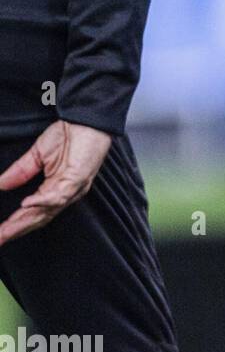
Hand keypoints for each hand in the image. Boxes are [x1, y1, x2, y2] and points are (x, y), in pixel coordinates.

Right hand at [0, 120, 111, 246]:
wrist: (88, 121)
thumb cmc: (69, 137)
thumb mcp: (38, 155)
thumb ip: (20, 172)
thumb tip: (0, 185)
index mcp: (56, 190)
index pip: (33, 213)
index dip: (14, 225)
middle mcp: (65, 194)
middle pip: (38, 218)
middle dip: (15, 230)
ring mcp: (72, 188)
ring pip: (47, 211)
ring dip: (24, 222)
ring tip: (5, 231)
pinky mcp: (77, 178)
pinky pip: (58, 194)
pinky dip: (42, 201)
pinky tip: (25, 205)